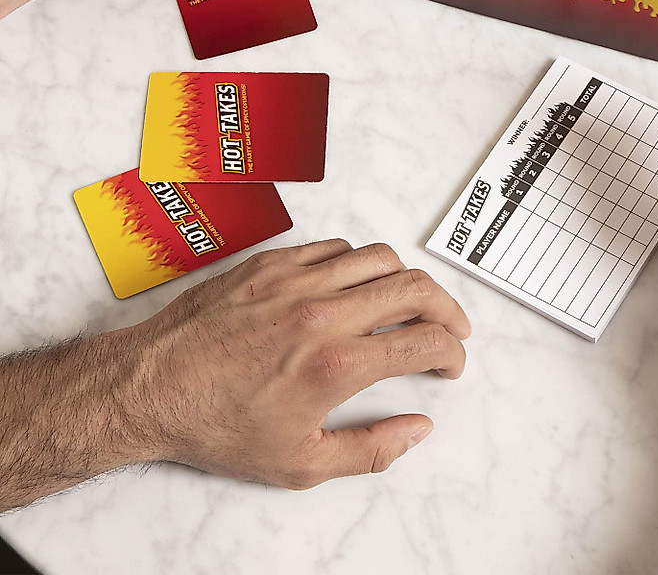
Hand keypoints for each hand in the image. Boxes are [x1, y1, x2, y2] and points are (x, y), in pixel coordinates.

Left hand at [124, 239, 469, 488]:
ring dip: (408, 280)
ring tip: (409, 302)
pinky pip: (335, 247)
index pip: (423, 342)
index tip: (451, 362)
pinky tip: (356, 286)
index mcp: (336, 365)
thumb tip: (417, 429)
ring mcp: (297, 280)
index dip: (451, 352)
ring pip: (380, 257)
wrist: (150, 389)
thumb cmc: (217, 428)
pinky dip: (359, 263)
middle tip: (450, 326)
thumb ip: (371, 450)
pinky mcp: (272, 262)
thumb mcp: (299, 465)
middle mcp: (323, 313)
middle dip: (447, 308)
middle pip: (415, 288)